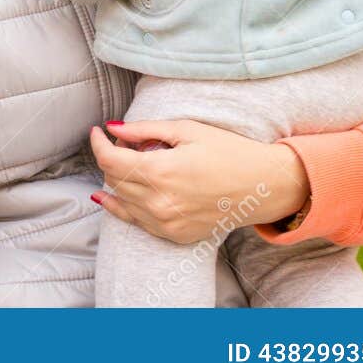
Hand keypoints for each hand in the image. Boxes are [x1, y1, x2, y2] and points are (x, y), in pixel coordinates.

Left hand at [88, 118, 309, 244]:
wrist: (264, 186)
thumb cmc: (228, 151)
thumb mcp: (186, 130)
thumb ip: (144, 130)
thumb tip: (113, 128)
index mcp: (160, 172)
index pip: (108, 160)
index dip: (97, 142)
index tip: (98, 131)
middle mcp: (159, 202)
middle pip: (113, 179)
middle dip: (110, 157)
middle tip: (123, 142)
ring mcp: (166, 222)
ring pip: (121, 200)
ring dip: (118, 180)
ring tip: (132, 162)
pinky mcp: (175, 234)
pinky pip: (136, 221)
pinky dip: (124, 205)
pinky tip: (115, 195)